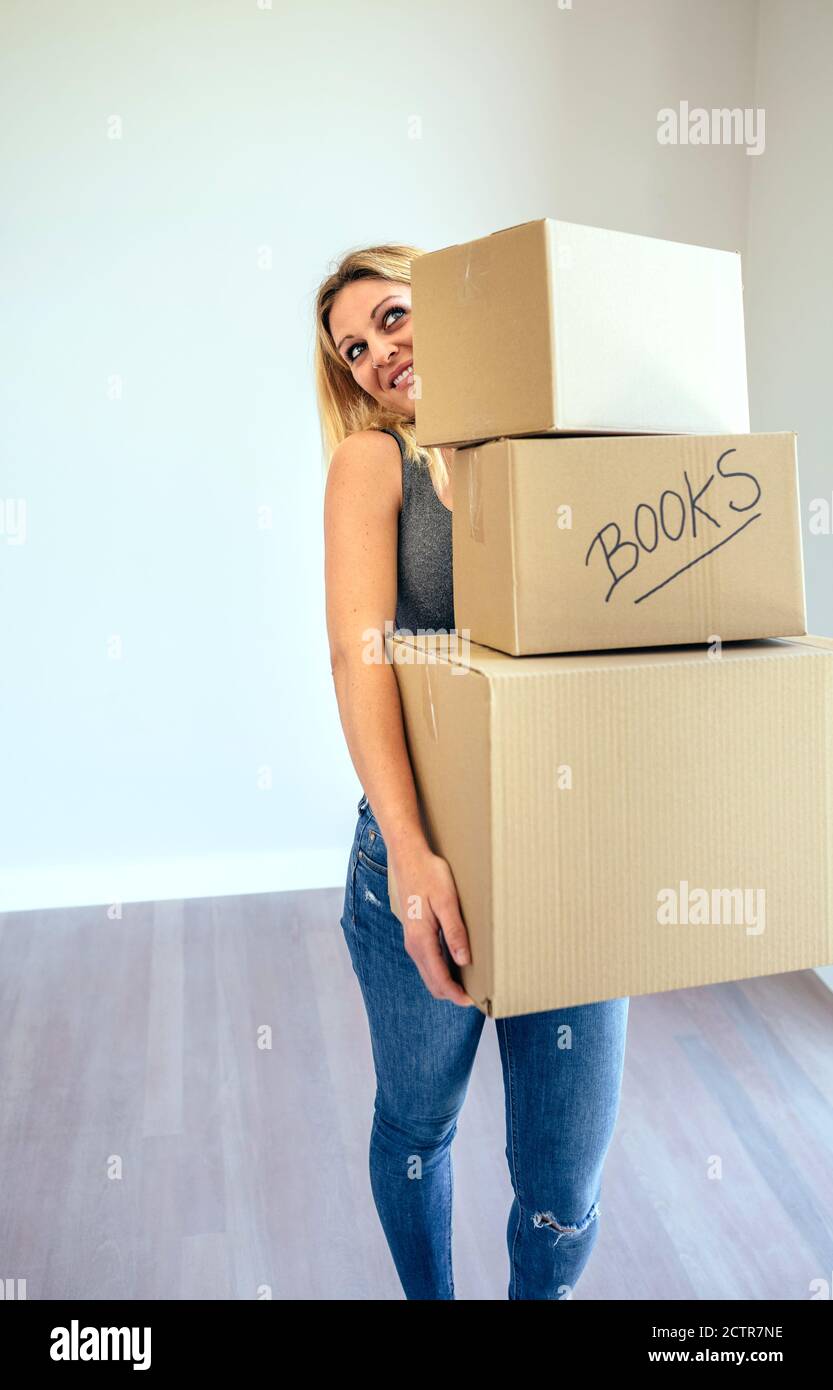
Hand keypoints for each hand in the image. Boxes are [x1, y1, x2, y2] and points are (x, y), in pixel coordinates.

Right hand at [389, 842, 476, 1006]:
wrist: (408, 857)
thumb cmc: (429, 875)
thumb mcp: (447, 901)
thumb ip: (455, 932)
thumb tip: (464, 960)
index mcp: (421, 940)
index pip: (439, 978)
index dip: (456, 994)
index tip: (472, 1002)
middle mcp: (413, 944)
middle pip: (431, 981)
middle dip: (451, 993)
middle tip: (473, 997)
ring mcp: (411, 939)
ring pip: (428, 972)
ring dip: (445, 982)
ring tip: (466, 984)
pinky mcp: (414, 932)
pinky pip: (426, 960)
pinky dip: (439, 970)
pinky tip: (454, 964)